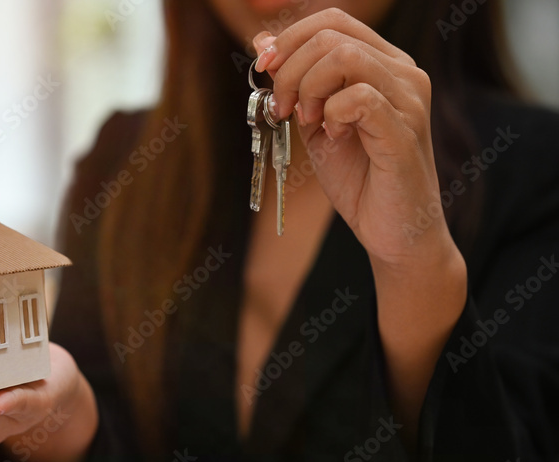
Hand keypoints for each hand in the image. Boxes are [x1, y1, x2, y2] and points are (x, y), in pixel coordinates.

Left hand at [254, 8, 456, 270]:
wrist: (393, 231)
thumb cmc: (360, 179)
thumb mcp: (315, 124)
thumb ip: (295, 85)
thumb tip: (262, 42)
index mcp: (384, 64)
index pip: (333, 21)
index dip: (289, 38)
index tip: (263, 69)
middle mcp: (403, 72)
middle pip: (333, 34)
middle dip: (290, 69)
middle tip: (282, 109)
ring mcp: (408, 99)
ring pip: (345, 58)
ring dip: (308, 89)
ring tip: (308, 122)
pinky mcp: (404, 131)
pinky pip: (360, 97)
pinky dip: (332, 115)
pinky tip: (334, 137)